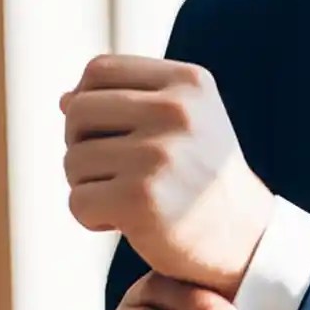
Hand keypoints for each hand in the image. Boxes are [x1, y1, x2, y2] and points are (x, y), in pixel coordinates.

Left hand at [61, 55, 273, 296]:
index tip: (105, 134)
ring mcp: (159, 156)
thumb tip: (64, 100)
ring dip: (87, 185)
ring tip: (123, 199)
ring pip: (73, 160)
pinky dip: (92, 218)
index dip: (85, 101)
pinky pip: (78, 201)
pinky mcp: (142, 200)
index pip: (99, 71)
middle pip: (78, 112)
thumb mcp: (185, 122)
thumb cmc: (203, 177)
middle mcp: (177, 112)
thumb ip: (130, 102)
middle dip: (80, 145)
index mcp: (189, 83)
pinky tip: (122, 223)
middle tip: (108, 171)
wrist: (245, 238)